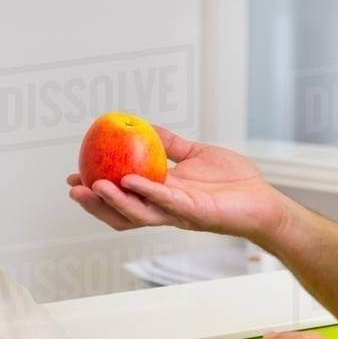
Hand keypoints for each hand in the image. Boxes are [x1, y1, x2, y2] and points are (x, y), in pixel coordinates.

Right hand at [67, 127, 284, 241]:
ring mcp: (178, 212)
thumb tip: (145, 126)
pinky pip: (165, 201)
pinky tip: (130, 180)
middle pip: (121, 211)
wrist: (263, 199)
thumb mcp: (196, 154)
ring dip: (112, 202)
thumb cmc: (234, 181)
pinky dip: (146, 191)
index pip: (122, 196)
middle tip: (74, 187)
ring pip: (137, 212)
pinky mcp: (194, 212)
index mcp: (162, 195)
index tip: (76, 177)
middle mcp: (165, 207)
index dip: (97, 190)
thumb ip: (171, 145)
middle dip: (95, 203)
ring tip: (92, 187)